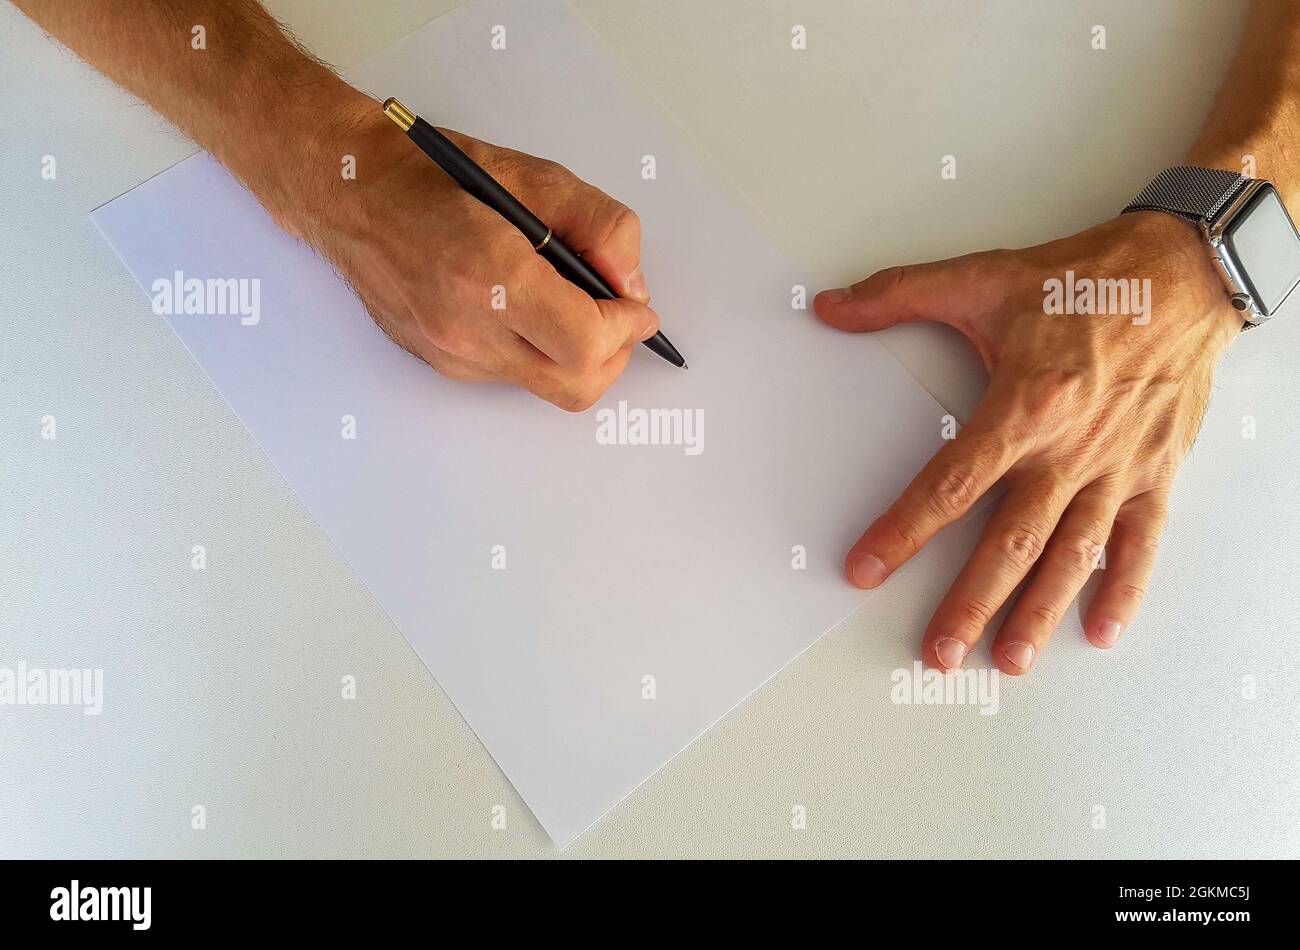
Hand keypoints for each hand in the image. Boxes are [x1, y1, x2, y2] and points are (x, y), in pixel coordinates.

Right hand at [277, 95, 658, 410]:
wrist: (347, 193)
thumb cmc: (431, 176)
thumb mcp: (534, 178)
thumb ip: (599, 228)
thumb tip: (631, 284)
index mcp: (491, 275)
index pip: (585, 342)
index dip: (626, 329)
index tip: (636, 309)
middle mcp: (466, 327)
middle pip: (575, 385)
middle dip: (613, 355)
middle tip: (618, 317)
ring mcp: (451, 353)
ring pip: (546, 386)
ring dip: (576, 356)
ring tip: (572, 306)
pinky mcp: (441, 363)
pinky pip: (512, 376)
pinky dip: (537, 352)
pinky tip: (528, 310)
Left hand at [814, 211, 1241, 674]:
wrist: (1182, 273)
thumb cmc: (1087, 280)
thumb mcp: (986, 278)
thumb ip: (900, 295)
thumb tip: (832, 307)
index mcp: (1023, 406)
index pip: (950, 484)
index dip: (904, 531)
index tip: (867, 568)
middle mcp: (1069, 448)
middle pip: (1010, 542)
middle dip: (971, 602)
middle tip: (939, 651)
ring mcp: (1115, 468)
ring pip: (1071, 556)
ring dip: (1038, 612)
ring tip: (1006, 659)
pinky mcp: (1155, 473)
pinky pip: (1140, 542)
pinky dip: (1124, 588)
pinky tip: (1100, 629)